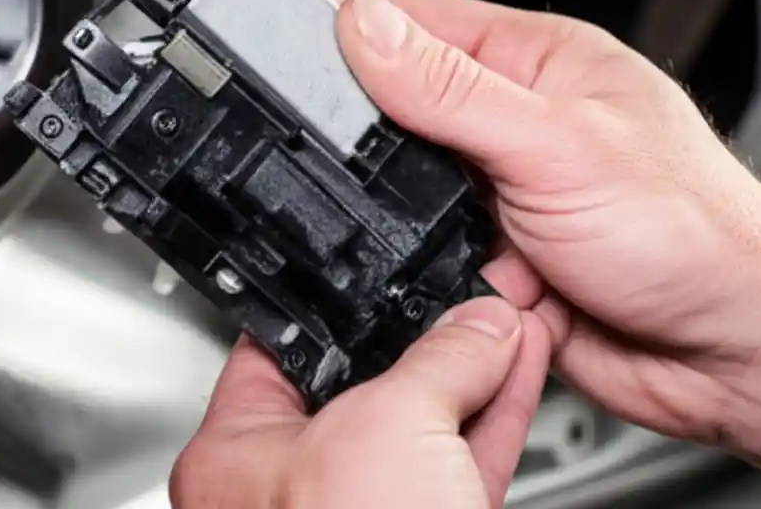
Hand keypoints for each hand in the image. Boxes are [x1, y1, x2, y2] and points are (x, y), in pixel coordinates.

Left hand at [170, 297, 549, 508]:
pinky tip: (521, 368)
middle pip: (365, 384)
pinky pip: (459, 462)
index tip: (388, 273)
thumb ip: (439, 360)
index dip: (343, 305)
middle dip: (427, 334)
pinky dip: (493, 416)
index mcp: (238, 456)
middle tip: (469, 291)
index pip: (284, 351)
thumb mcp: (391, 429)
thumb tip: (478, 324)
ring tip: (511, 316)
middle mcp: (294, 490)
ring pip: (424, 424)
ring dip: (474, 369)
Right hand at [333, 0, 760, 443]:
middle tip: (391, 176)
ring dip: (426, 230)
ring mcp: (514, 199)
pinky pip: (436, 264)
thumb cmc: (696, 234)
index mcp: (546, 66)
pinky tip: (481, 284)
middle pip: (407, 118)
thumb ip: (451, 89)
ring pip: (415, 203)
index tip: (299, 53)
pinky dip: (444, 281)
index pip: (424, 24)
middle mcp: (526, 127)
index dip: (358, 35)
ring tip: (473, 240)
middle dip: (390, 155)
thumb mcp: (557, 144)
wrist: (740, 357)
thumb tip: (366, 28)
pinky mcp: (506, 266)